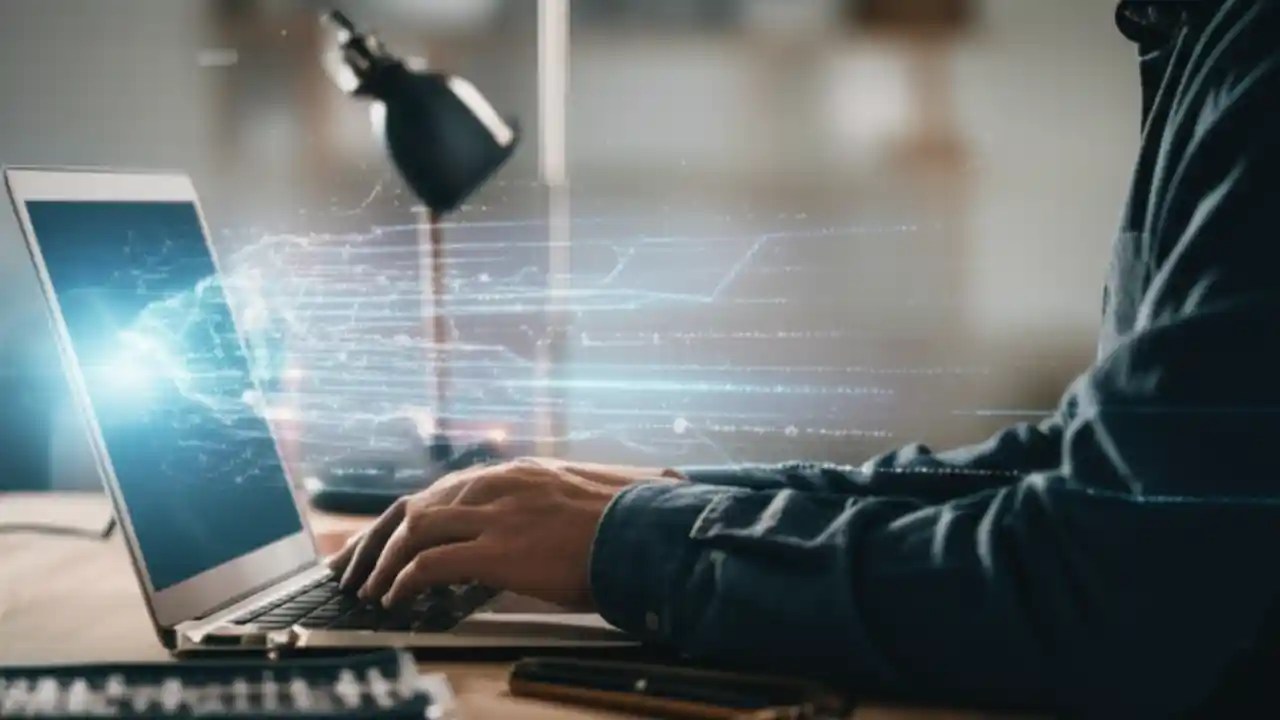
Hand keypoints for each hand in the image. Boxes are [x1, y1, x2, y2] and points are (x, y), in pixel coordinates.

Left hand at [326, 458, 679, 608]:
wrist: (645, 538)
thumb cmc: (620, 529)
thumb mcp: (572, 507)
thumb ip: (538, 510)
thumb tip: (523, 531)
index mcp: (515, 474)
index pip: (441, 491)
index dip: (404, 517)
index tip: (384, 539)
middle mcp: (499, 485)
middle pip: (415, 505)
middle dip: (378, 538)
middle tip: (355, 566)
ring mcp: (497, 515)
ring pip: (415, 530)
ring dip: (385, 562)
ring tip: (369, 590)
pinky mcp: (498, 549)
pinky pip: (431, 563)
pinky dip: (405, 581)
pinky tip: (395, 599)